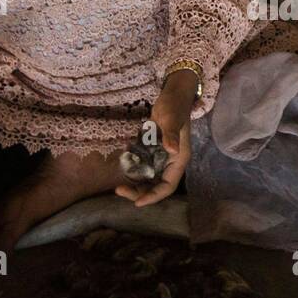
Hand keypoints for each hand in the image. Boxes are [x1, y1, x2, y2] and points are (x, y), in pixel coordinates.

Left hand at [114, 69, 196, 206]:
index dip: (154, 196)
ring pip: (147, 178)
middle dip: (139, 191)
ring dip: (134, 183)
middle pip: (155, 185)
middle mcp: (170, 162)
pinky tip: (122, 164)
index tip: (137, 202)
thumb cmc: (174, 106)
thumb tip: (172, 151)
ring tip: (118, 184)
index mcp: (179, 159)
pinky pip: (142, 165)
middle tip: (119, 190)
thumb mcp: (172, 118)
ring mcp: (161, 157)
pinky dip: (132, 168)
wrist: (172, 95)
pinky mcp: (152, 150)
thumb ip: (171, 134)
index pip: (167, 186)